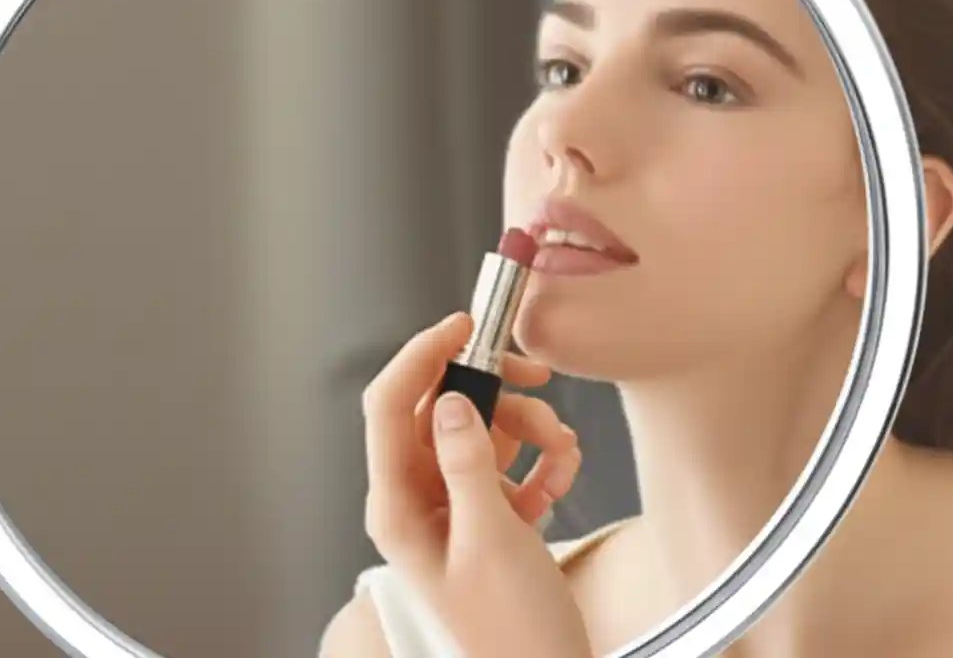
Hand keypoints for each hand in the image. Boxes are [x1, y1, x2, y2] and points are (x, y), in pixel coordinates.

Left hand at [362, 312, 591, 657]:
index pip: (389, 405)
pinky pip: (503, 461)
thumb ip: (468, 461)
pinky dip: (536, 462)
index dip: (421, 355)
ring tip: (563, 457)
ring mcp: (447, 506)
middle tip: (540, 385)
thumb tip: (448, 398)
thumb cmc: (513, 630)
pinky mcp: (480, 515)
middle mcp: (414, 500)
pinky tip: (558, 482)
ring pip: (479, 430)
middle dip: (497, 396)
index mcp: (396, 506)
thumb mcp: (492, 539)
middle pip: (441, 410)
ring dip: (528, 431)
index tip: (464, 325)